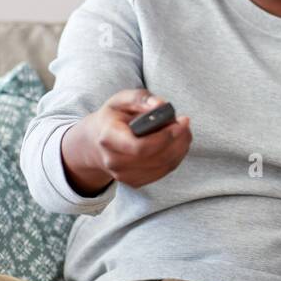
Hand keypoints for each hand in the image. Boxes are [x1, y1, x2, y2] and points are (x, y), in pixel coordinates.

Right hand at [63, 89, 191, 191]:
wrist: (96, 143)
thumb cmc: (112, 118)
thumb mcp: (120, 101)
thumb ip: (140, 98)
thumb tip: (161, 106)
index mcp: (108, 138)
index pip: (140, 147)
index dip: (165, 137)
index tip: (180, 122)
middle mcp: (114, 161)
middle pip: (157, 157)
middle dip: (178, 140)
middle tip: (184, 123)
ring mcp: (124, 175)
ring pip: (165, 166)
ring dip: (181, 147)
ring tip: (183, 130)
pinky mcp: (135, 182)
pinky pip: (164, 171)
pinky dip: (176, 156)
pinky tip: (177, 143)